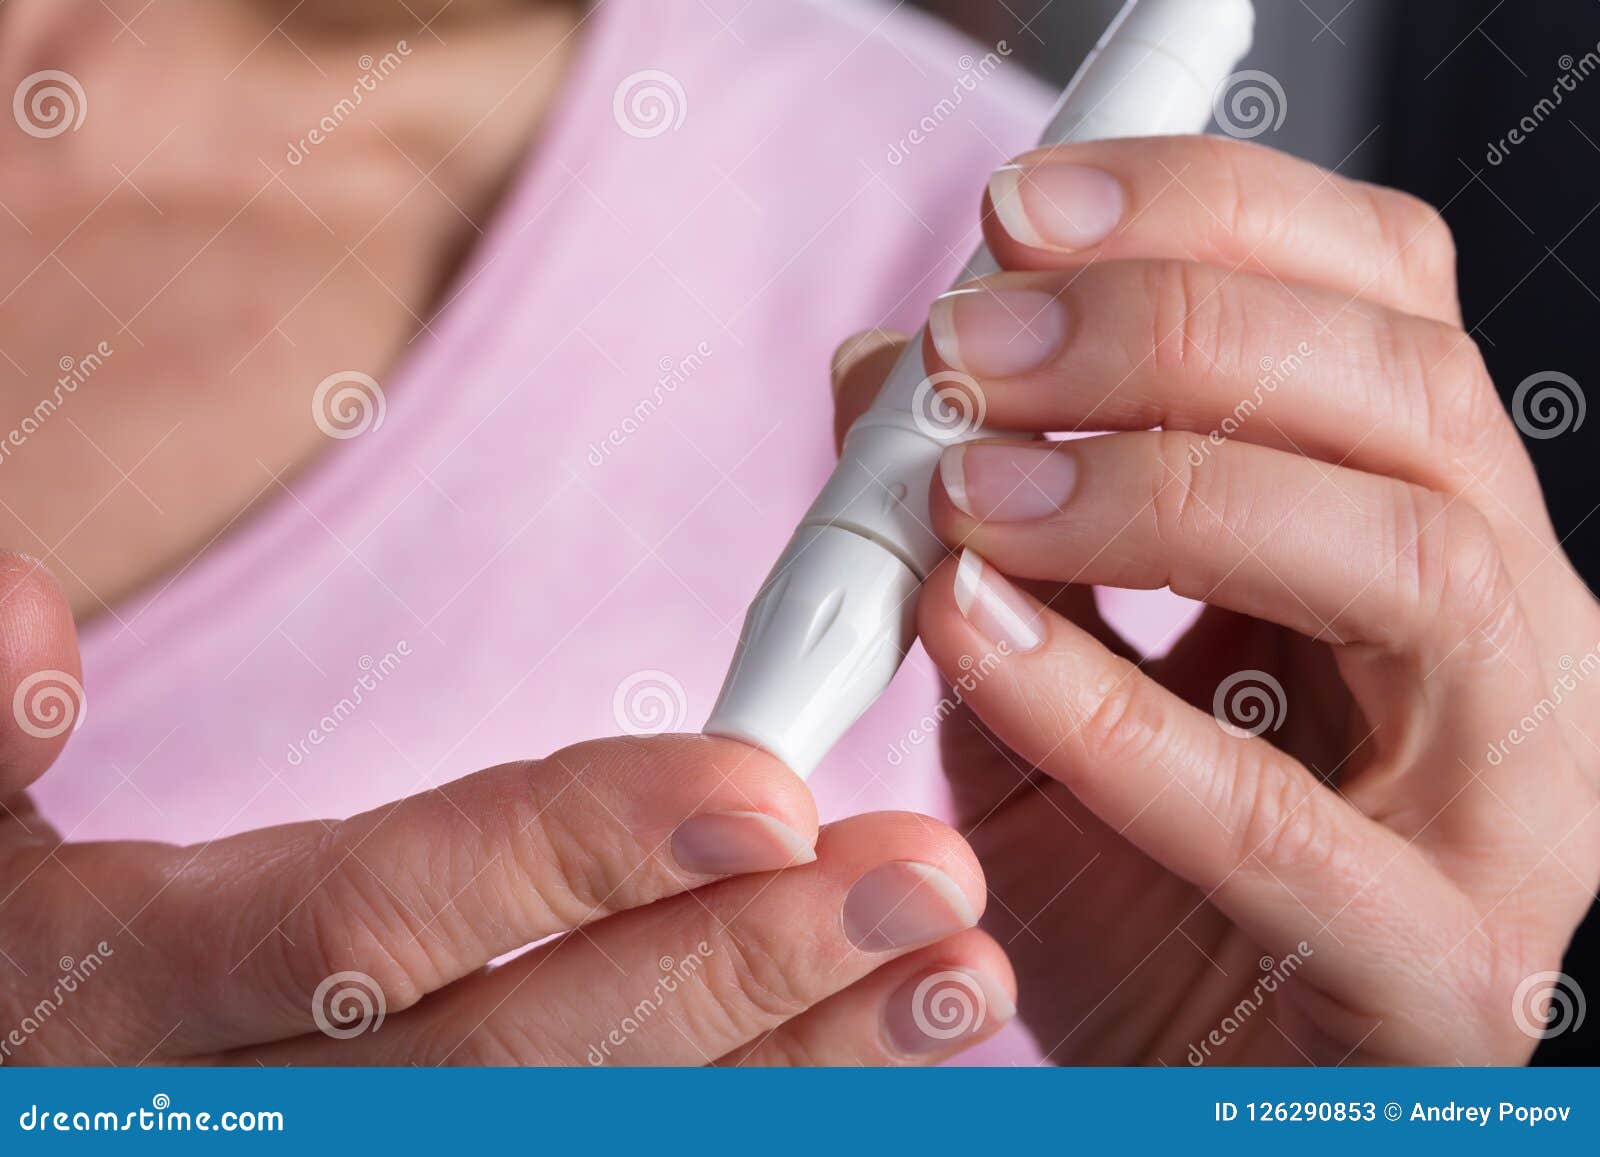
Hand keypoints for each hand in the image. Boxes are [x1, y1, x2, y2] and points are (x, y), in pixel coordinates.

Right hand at [0, 554, 1012, 1065]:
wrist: (26, 1083)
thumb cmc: (14, 978)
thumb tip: (18, 609)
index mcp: (152, 988)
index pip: (385, 922)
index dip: (576, 856)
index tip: (769, 788)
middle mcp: (267, 1110)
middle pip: (536, 1055)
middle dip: (748, 971)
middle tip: (934, 880)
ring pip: (603, 1133)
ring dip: (800, 1064)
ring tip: (961, 972)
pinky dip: (755, 1114)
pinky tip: (876, 1058)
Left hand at [831, 135, 1599, 1063]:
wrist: (1203, 1084)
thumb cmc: (1144, 876)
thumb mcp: (1050, 667)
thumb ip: (988, 517)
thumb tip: (887, 372)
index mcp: (1431, 535)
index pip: (1384, 303)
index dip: (1213, 215)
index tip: (1020, 209)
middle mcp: (1513, 640)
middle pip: (1410, 395)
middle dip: (1175, 329)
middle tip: (981, 342)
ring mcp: (1510, 803)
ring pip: (1409, 560)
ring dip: (1163, 485)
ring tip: (972, 491)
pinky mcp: (1442, 960)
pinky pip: (1281, 816)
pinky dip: (1108, 710)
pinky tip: (977, 633)